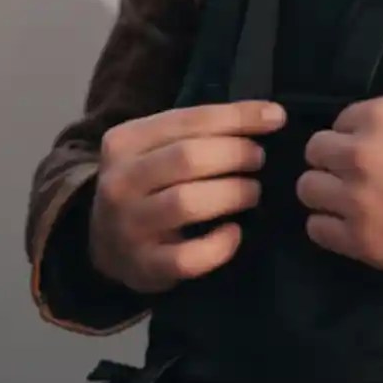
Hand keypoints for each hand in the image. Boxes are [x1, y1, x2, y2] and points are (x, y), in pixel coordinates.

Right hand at [89, 100, 287, 293]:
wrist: (106, 244)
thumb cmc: (147, 185)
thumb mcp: (157, 148)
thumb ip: (199, 131)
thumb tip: (269, 115)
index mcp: (124, 141)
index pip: (187, 119)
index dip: (237, 117)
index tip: (275, 118)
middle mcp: (120, 181)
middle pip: (187, 158)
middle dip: (235, 154)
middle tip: (258, 159)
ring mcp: (128, 226)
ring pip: (186, 203)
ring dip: (231, 193)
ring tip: (252, 191)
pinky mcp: (144, 266)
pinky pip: (188, 258)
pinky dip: (219, 247)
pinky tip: (234, 233)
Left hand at [299, 96, 382, 292]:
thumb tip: (361, 133)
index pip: (338, 122)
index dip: (353, 138)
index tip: (373, 154)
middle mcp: (361, 153)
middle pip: (315, 152)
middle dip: (333, 164)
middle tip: (357, 179)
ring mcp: (357, 199)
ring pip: (308, 189)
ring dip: (326, 195)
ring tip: (351, 205)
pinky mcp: (360, 241)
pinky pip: (317, 228)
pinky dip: (330, 228)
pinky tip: (352, 229)